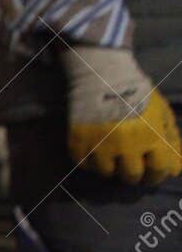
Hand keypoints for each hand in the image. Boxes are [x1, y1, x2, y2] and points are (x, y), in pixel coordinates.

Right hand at [62, 45, 181, 183]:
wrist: (103, 75)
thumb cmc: (138, 93)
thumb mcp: (162, 113)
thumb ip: (171, 140)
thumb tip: (175, 168)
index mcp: (151, 136)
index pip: (159, 170)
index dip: (158, 174)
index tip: (152, 173)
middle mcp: (126, 144)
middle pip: (131, 176)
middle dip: (135, 175)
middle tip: (132, 169)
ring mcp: (100, 144)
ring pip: (106, 173)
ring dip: (112, 169)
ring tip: (112, 160)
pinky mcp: (78, 141)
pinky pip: (84, 164)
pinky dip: (91, 162)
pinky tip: (96, 152)